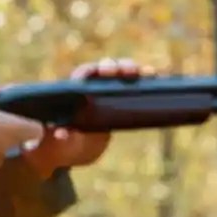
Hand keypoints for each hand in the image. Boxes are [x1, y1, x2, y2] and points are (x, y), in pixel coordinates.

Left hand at [20, 57, 156, 177]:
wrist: (71, 150)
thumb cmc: (60, 143)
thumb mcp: (59, 142)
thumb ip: (61, 136)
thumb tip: (61, 133)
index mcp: (73, 92)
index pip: (85, 74)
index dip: (97, 70)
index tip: (107, 72)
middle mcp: (90, 88)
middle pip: (106, 70)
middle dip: (119, 67)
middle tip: (131, 71)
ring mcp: (105, 94)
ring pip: (121, 76)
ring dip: (134, 71)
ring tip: (149, 73)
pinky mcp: (118, 102)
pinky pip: (132, 89)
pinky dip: (144, 83)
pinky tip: (157, 79)